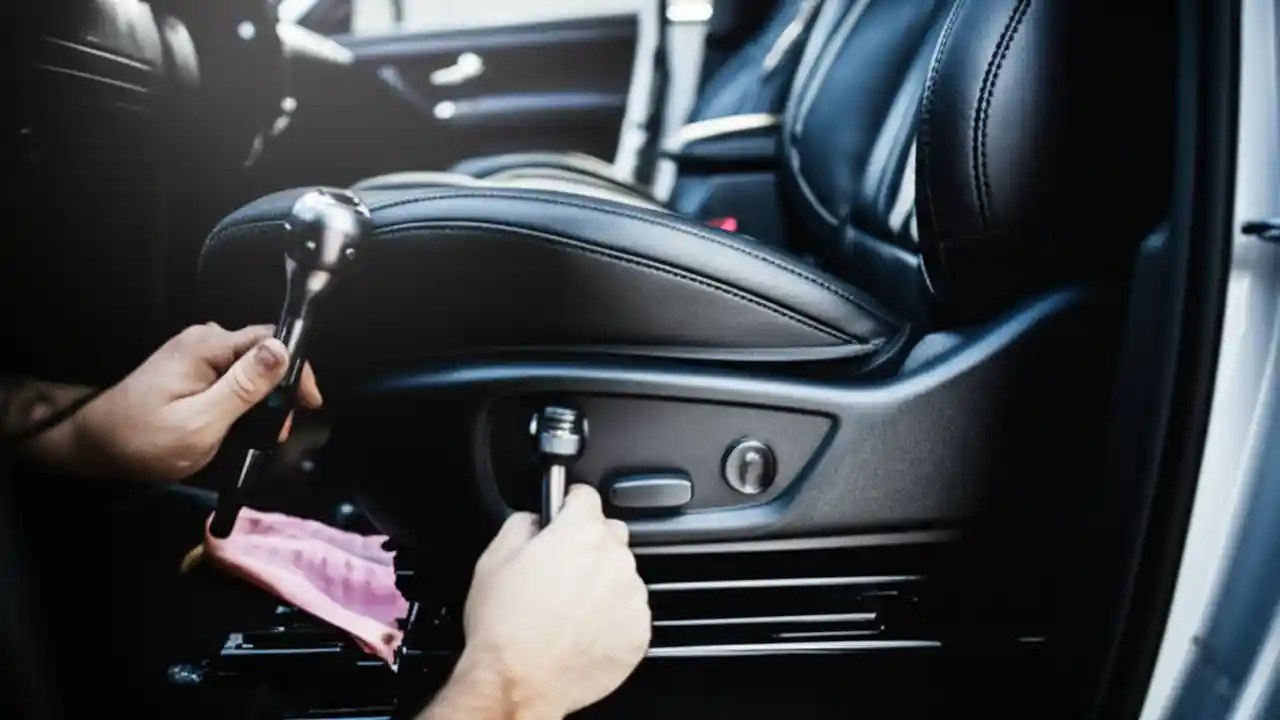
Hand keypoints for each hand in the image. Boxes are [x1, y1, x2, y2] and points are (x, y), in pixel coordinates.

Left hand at [34, 323, 320, 481]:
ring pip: (249, 369)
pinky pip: (231, 378)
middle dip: (278, 391)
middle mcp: (203, 342)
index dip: (297, 369)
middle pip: (262, 354)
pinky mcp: (190, 370)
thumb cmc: (143, 439)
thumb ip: (244, 387)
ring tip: (259, 434)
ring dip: (261, 400)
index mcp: (207, 346)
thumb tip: (282, 350)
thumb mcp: (201, 421)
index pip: (271, 339)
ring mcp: (195, 355)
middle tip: (278, 431)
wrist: (93, 448)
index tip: (307, 403)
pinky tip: (239, 426)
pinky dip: (242, 402)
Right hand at [424, 485, 650, 719]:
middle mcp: (614, 558)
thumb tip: (536, 519)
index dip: (569, 504)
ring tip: (567, 610)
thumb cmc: (504, 625)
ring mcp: (632, 596)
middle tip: (559, 572)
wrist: (519, 681)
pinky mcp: (639, 630)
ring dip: (601, 583)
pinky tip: (581, 631)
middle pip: (609, 534)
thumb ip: (522, 523)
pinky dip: (611, 617)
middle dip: (587, 545)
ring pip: (621, 575)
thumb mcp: (493, 558)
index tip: (563, 514)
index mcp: (580, 533)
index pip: (586, 496)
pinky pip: (629, 612)